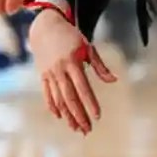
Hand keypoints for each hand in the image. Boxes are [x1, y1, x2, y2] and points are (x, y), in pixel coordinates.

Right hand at [29, 10, 116, 133]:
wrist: (45, 26)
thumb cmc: (71, 36)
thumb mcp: (87, 47)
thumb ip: (99, 66)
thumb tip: (114, 80)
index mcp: (73, 62)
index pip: (83, 88)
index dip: (90, 103)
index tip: (97, 116)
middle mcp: (60, 70)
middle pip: (70, 98)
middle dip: (79, 115)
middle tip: (87, 129)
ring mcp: (49, 74)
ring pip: (58, 99)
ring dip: (68, 115)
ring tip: (76, 128)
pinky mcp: (42, 75)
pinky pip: (47, 94)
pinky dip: (53, 106)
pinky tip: (60, 117)